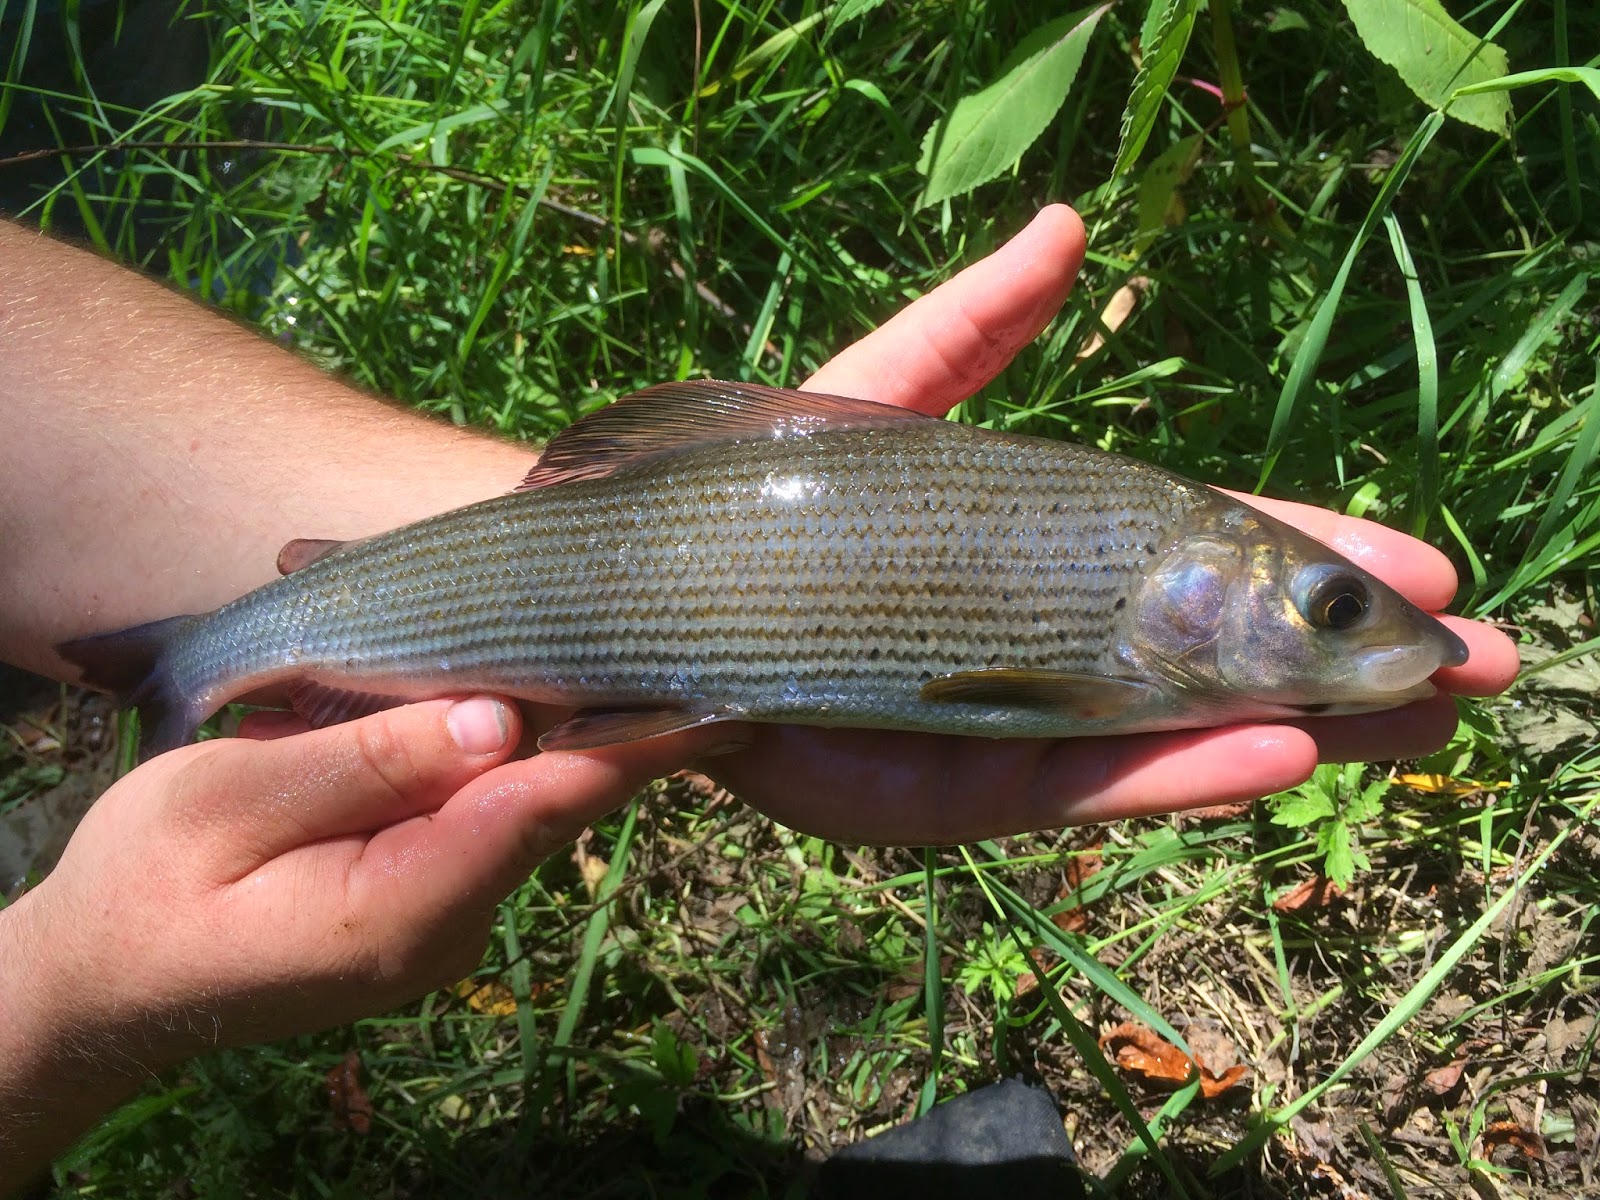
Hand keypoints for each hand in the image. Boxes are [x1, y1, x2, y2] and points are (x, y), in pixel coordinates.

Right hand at [0, 697, 729, 1181]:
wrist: (111, 980)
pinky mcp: (433, 893)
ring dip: (569, 721)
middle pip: (560, 800)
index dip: (636, 746)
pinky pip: (493, 810)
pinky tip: (524, 680)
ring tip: (619, 627)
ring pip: (532, 800)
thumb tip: (494, 718)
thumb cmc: (146, 886)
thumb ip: (364, 762)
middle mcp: (452, 922)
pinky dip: (514, 746)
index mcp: (404, 908)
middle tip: (681, 622)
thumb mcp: (228, 804)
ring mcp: (449, 913)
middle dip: (620, 716)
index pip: (545, 808)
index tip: (719, 696)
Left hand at [705, 204, 1520, 842]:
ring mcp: (1002, 726)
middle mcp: (1045, 650)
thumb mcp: (888, 391)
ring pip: (1175, 738)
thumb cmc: (770, 491)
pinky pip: (1080, 788)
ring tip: (1412, 726)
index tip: (1419, 562)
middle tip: (1477, 671)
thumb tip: (1067, 227)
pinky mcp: (947, 791)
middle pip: (1218, 666)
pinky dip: (1177, 776)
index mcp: (1051, 559)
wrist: (652, 588)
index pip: (1208, 561)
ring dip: (1299, 731)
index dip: (1310, 561)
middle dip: (1345, 670)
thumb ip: (978, 327)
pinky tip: (1276, 756)